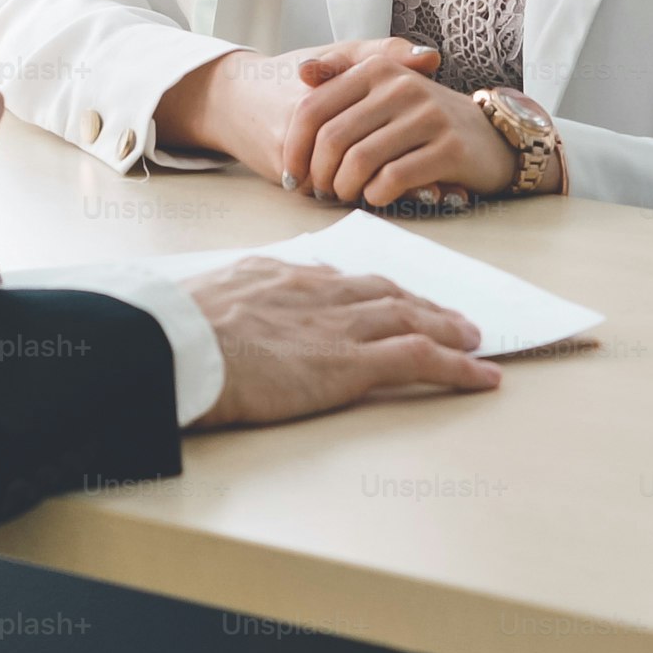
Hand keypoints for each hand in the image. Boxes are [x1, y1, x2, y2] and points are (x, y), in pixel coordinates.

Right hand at [156, 36, 448, 187]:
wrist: (234, 99)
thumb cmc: (296, 76)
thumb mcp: (340, 55)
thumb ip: (384, 53)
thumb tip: (432, 56)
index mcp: (330, 90)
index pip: (380, 122)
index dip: (415, 147)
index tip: (447, 165)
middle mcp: (310, 123)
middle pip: (369, 162)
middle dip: (407, 181)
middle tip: (445, 194)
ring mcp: (295, 151)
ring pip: (350, 184)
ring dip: (386, 195)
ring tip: (428, 203)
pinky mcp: (284, 171)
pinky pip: (329, 193)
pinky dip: (359, 200)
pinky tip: (391, 205)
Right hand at [184, 257, 500, 427]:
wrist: (176, 345)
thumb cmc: (170, 333)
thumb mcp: (195, 302)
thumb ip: (221, 305)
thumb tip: (213, 315)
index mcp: (276, 275)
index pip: (335, 278)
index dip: (368, 289)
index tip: (381, 296)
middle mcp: (316, 292)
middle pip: (382, 291)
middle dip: (419, 302)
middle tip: (446, 314)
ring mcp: (337, 325)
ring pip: (410, 318)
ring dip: (448, 328)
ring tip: (472, 340)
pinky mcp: (352, 363)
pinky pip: (421, 359)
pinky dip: (459, 367)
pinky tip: (482, 377)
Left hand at [278, 39, 515, 206]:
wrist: (491, 138)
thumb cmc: (424, 119)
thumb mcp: (384, 88)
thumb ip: (342, 77)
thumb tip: (302, 72)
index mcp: (377, 69)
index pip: (313, 109)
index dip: (294, 148)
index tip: (291, 175)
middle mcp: (401, 86)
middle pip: (332, 139)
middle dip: (318, 174)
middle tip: (321, 191)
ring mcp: (428, 116)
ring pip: (359, 161)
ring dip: (345, 188)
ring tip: (347, 194)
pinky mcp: (449, 148)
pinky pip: (393, 178)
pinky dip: (376, 195)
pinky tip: (376, 196)